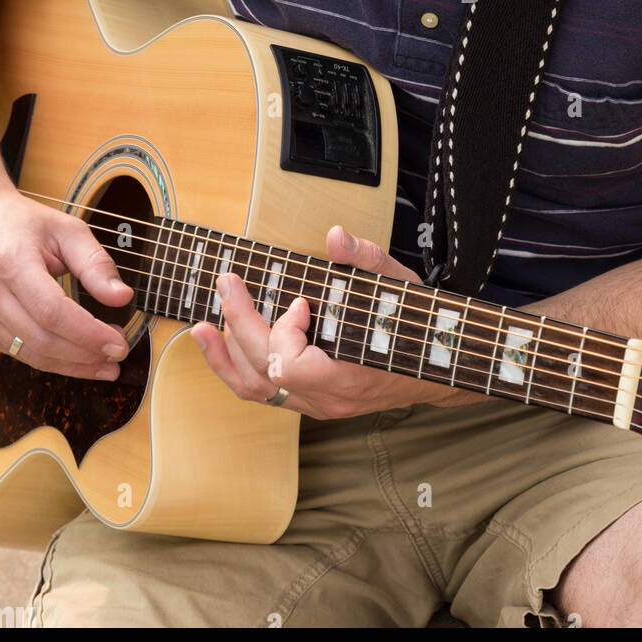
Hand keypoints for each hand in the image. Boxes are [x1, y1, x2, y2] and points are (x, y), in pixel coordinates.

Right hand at [0, 185, 131, 376]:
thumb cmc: (24, 223)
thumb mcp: (66, 231)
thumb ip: (94, 263)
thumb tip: (121, 297)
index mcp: (11, 260)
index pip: (52, 311)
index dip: (88, 334)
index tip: (118, 344)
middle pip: (40, 338)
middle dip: (84, 355)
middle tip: (117, 354)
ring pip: (27, 351)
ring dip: (69, 363)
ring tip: (102, 362)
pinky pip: (17, 350)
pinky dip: (49, 358)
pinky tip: (74, 357)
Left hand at [190, 225, 476, 416]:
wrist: (441, 370)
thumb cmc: (422, 329)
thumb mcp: (402, 289)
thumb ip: (368, 262)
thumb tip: (336, 237)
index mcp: (349, 376)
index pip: (289, 365)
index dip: (284, 330)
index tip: (302, 300)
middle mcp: (327, 398)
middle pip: (263, 373)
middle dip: (239, 323)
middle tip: (228, 283)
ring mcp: (317, 404)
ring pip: (256, 390)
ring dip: (223, 356)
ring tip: (200, 326)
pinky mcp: (311, 399)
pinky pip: (264, 392)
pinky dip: (235, 368)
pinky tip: (216, 345)